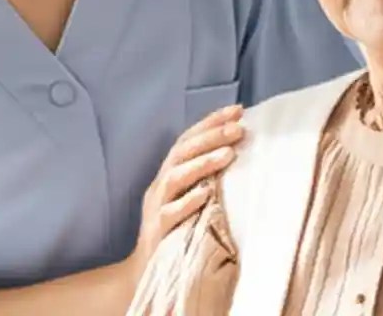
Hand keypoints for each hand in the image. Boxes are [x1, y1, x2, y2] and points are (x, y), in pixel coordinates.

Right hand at [128, 104, 245, 278]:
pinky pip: (171, 213)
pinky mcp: (157, 230)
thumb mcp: (189, 200)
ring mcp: (156, 207)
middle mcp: (160, 185)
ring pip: (175, 177)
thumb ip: (205, 179)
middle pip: (182, 152)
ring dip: (202, 163)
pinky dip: (188, 202)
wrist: (144, 272)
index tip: (238, 110)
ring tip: (229, 154)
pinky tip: (206, 194)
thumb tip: (237, 154)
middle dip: (210, 136)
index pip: (188, 140)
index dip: (211, 122)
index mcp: (169, 174)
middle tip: (238, 128)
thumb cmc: (176, 233)